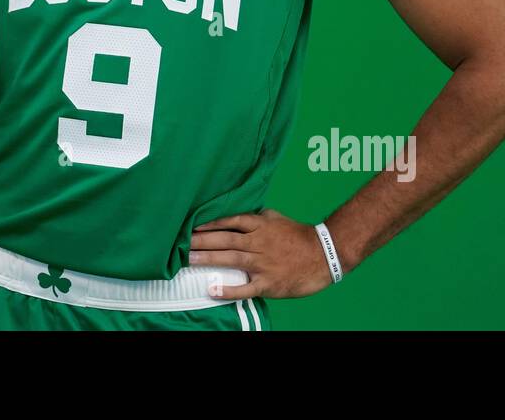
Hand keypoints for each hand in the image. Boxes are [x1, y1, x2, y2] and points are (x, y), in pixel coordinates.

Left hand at [187, 208, 332, 299]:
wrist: (324, 255)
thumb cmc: (299, 236)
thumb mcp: (277, 218)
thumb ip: (256, 217)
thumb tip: (237, 215)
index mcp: (261, 225)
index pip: (230, 222)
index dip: (210, 224)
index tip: (191, 226)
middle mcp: (259, 242)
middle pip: (225, 240)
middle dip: (201, 241)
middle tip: (180, 243)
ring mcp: (263, 263)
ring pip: (231, 259)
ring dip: (208, 259)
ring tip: (188, 259)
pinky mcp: (269, 283)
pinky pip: (245, 287)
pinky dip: (228, 289)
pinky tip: (212, 289)